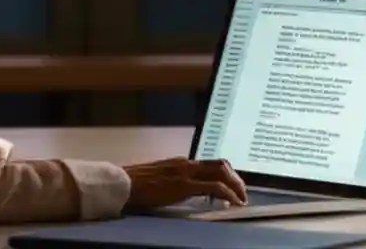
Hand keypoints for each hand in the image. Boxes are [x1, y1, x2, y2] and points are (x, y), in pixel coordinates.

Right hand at [122, 157, 247, 209]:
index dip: (226, 174)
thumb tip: (188, 191)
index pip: (210, 163)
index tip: (232, 187)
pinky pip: (214, 187)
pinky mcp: (184, 185)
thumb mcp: (161, 179)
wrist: (123, 184)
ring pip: (221, 172)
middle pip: (221, 164)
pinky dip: (228, 194)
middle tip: (242, 194)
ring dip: (235, 186)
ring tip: (241, 199)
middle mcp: (186, 164)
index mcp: (181, 162)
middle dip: (236, 179)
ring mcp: (186, 173)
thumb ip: (176, 181)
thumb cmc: (137, 185)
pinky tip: (232, 203)